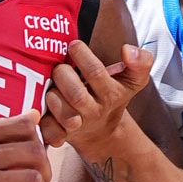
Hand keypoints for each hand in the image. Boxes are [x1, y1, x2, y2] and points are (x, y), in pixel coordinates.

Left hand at [43, 40, 152, 154]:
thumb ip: (140, 62)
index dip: (82, 56)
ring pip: (63, 114)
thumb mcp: (131, 79)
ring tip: (49, 86)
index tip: (73, 45)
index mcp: (111, 93)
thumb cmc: (110, 94)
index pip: (97, 73)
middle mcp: (94, 111)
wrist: (101, 130)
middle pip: (77, 95)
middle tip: (57, 66)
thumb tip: (128, 50)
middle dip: (62, 75)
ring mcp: (77, 126)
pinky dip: (44, 122)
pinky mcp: (62, 136)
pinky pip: (51, 133)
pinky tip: (41, 108)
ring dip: (52, 97)